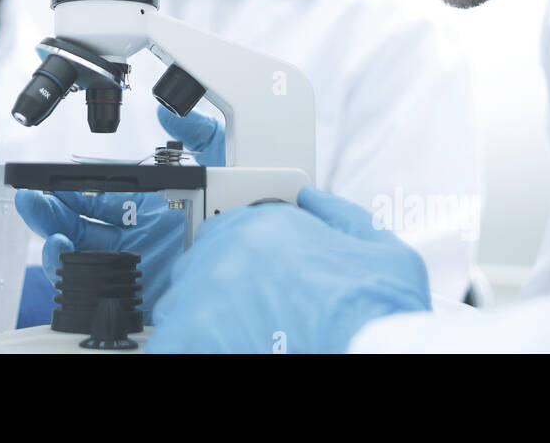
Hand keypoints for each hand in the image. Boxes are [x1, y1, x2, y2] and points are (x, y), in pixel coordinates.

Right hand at [13, 107, 227, 323]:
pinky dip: (68, 267)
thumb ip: (200, 131)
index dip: (71, 188)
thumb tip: (167, 110)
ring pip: (79, 250)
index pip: (99, 195)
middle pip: (79, 222)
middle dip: (50, 209)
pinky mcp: (134, 290)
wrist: (255, 266)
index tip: (50, 180)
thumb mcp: (224, 166)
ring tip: (44, 224)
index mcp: (149, 206)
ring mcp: (134, 264)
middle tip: (31, 199)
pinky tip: (62, 250)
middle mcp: (136, 235)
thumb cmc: (242, 218)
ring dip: (53, 236)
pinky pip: (91, 281)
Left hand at [146, 187, 431, 352]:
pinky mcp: (192, 337)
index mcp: (265, 226)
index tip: (258, 279)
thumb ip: (341, 216)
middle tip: (252, 312)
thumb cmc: (376, 311)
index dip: (248, 259)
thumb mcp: (380, 247)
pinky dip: (183, 341)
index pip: (234, 232)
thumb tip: (315, 200)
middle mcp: (227, 253)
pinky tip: (208, 345)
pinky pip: (169, 339)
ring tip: (237, 336)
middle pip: (205, 265)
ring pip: (183, 302)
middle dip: (223, 286)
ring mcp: (204, 296)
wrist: (373, 350)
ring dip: (202, 317)